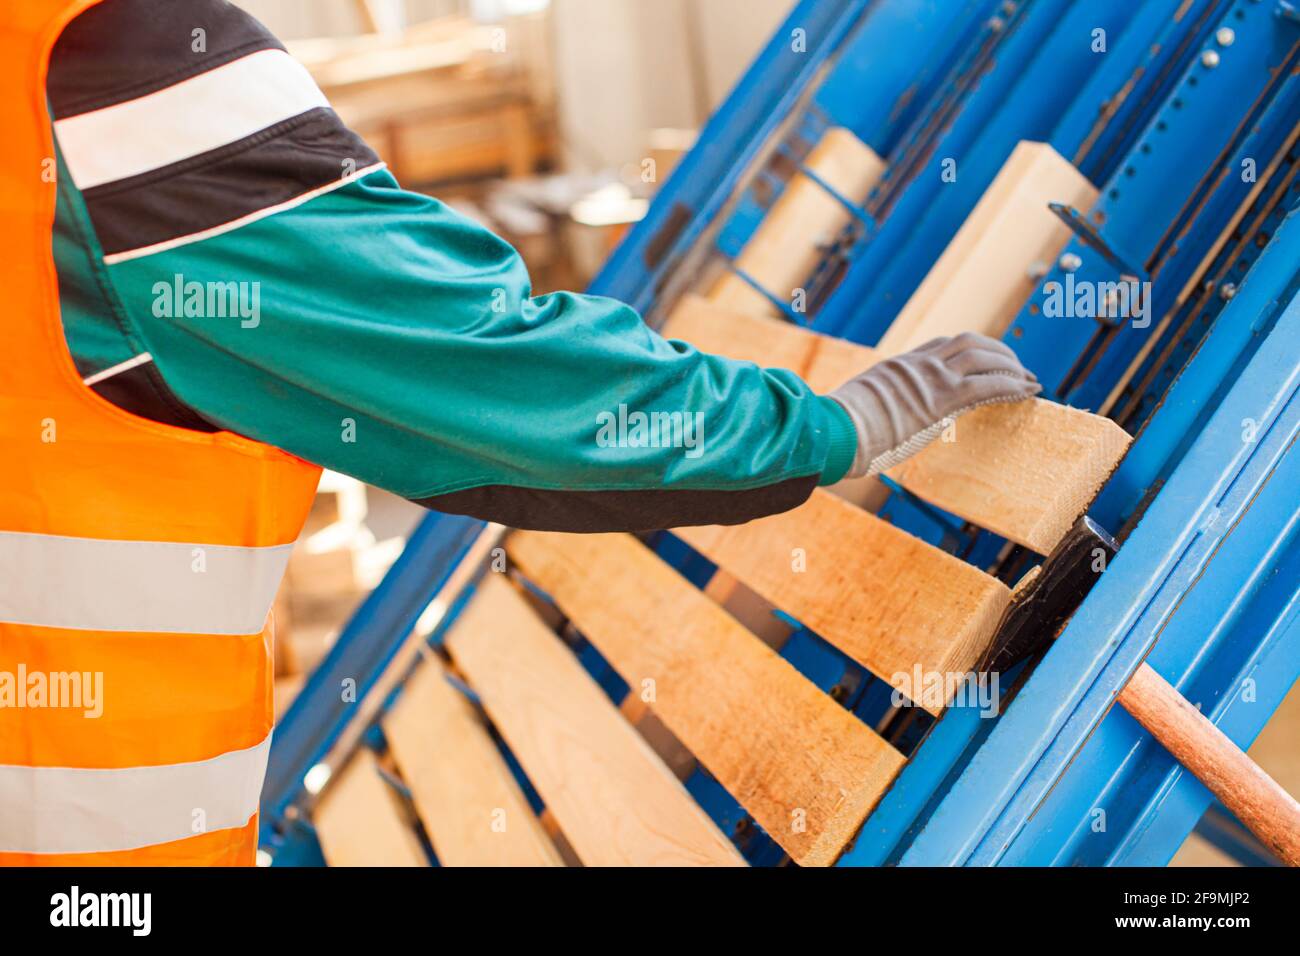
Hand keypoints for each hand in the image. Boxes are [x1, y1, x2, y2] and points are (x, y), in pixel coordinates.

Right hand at [828, 332, 1040, 478]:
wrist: (836, 431)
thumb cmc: (835, 433)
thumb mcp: (850, 415)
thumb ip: (864, 415)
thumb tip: (852, 433)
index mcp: (895, 369)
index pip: (939, 347)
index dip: (967, 351)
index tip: (982, 360)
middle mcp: (917, 366)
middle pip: (968, 343)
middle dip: (996, 351)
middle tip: (1016, 366)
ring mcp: (931, 378)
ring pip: (984, 357)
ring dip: (1011, 365)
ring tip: (1028, 379)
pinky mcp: (944, 399)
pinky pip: (989, 385)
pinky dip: (1013, 385)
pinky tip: (1030, 390)